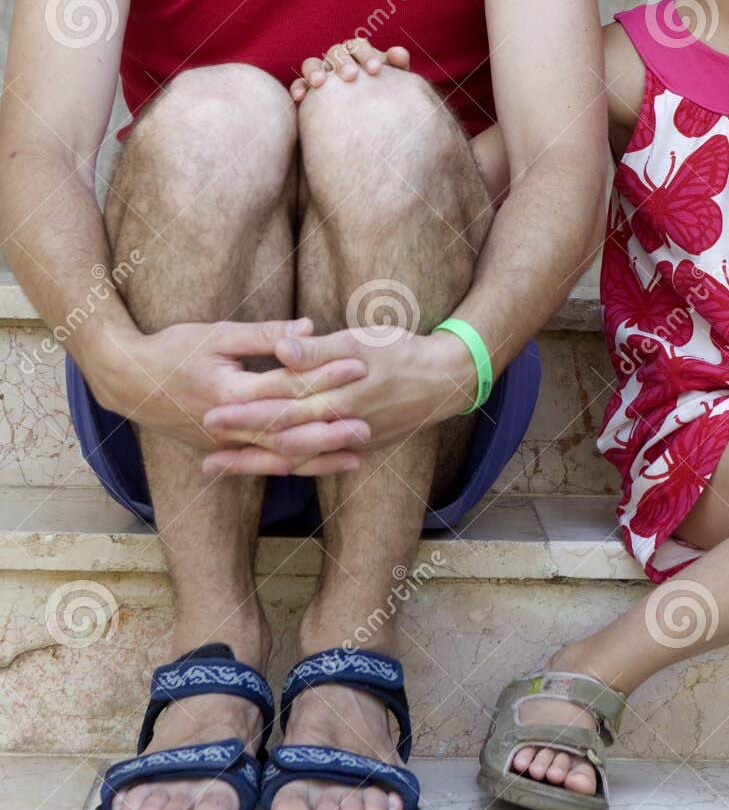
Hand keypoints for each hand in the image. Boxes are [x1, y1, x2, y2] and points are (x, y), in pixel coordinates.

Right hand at [103, 318, 371, 473]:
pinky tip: (315, 467)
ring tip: (355, 456)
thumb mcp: (218, 335)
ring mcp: (223, 443)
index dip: (325, 374)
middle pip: (289, 429)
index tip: (359, 365)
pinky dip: (290, 466)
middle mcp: (229, 424)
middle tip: (370, 425)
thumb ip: (264, 336)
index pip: (288, 383)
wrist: (128, 382)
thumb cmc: (173, 350)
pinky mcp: (219, 450)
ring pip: (278, 456)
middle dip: (331, 428)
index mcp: (231, 391)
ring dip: (317, 457)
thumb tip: (307, 328)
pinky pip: (260, 463)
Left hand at [200, 326, 479, 475]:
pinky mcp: (356, 445)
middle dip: (238, 439)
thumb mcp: (361, 340)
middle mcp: (337, 421)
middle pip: (279, 433)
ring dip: (253, 461)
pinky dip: (287, 467)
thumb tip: (282, 350)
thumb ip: (318, 350)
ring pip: (292, 455)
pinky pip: (315, 463)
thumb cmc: (402, 351)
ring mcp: (347, 438)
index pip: (280, 403)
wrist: (447, 381)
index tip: (210, 411)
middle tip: (201, 441)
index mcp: (335, 392)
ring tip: (216, 466)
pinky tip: (264, 470)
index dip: (244, 409)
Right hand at [290, 37, 410, 102]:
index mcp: (358, 53)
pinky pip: (299, 84)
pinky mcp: (307, 89)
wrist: (367, 124)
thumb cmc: (383, 97)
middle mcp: (337, 59)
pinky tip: (300, 98)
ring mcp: (321, 72)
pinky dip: (298, 88)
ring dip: (315, 70)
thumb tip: (399, 53)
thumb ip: (398, 67)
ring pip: (312, 63)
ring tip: (319, 83)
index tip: (376, 70)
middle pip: (335, 51)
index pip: (359, 46)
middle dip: (342, 62)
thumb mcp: (394, 84)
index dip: (367, 55)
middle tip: (351, 76)